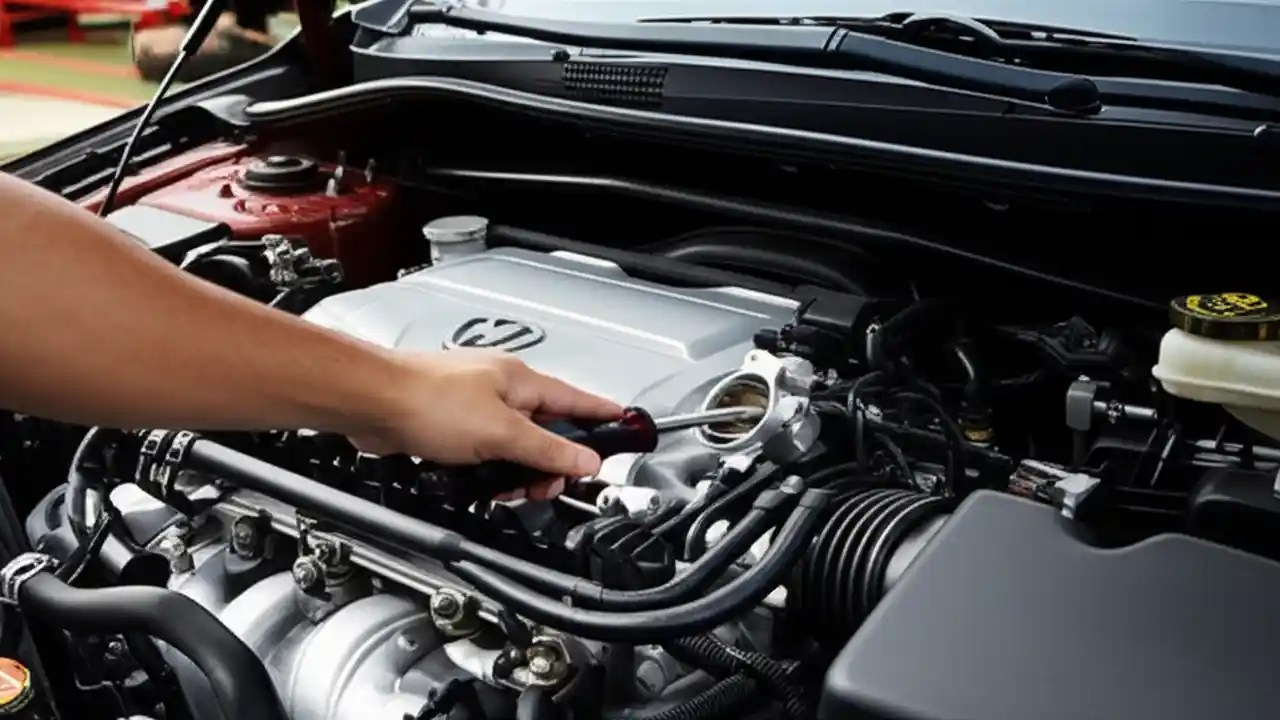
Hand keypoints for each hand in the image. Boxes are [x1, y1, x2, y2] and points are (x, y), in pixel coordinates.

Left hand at [352, 350, 622, 498]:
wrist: (371, 404)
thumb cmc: (425, 401)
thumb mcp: (500, 434)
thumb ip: (546, 449)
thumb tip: (583, 460)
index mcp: (520, 381)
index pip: (576, 400)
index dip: (602, 416)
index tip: (624, 425)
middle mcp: (500, 390)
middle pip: (545, 430)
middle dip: (550, 462)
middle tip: (548, 485)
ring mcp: (475, 408)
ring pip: (515, 445)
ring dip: (517, 470)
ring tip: (509, 487)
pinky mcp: (451, 426)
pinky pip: (487, 453)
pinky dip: (490, 471)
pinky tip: (481, 482)